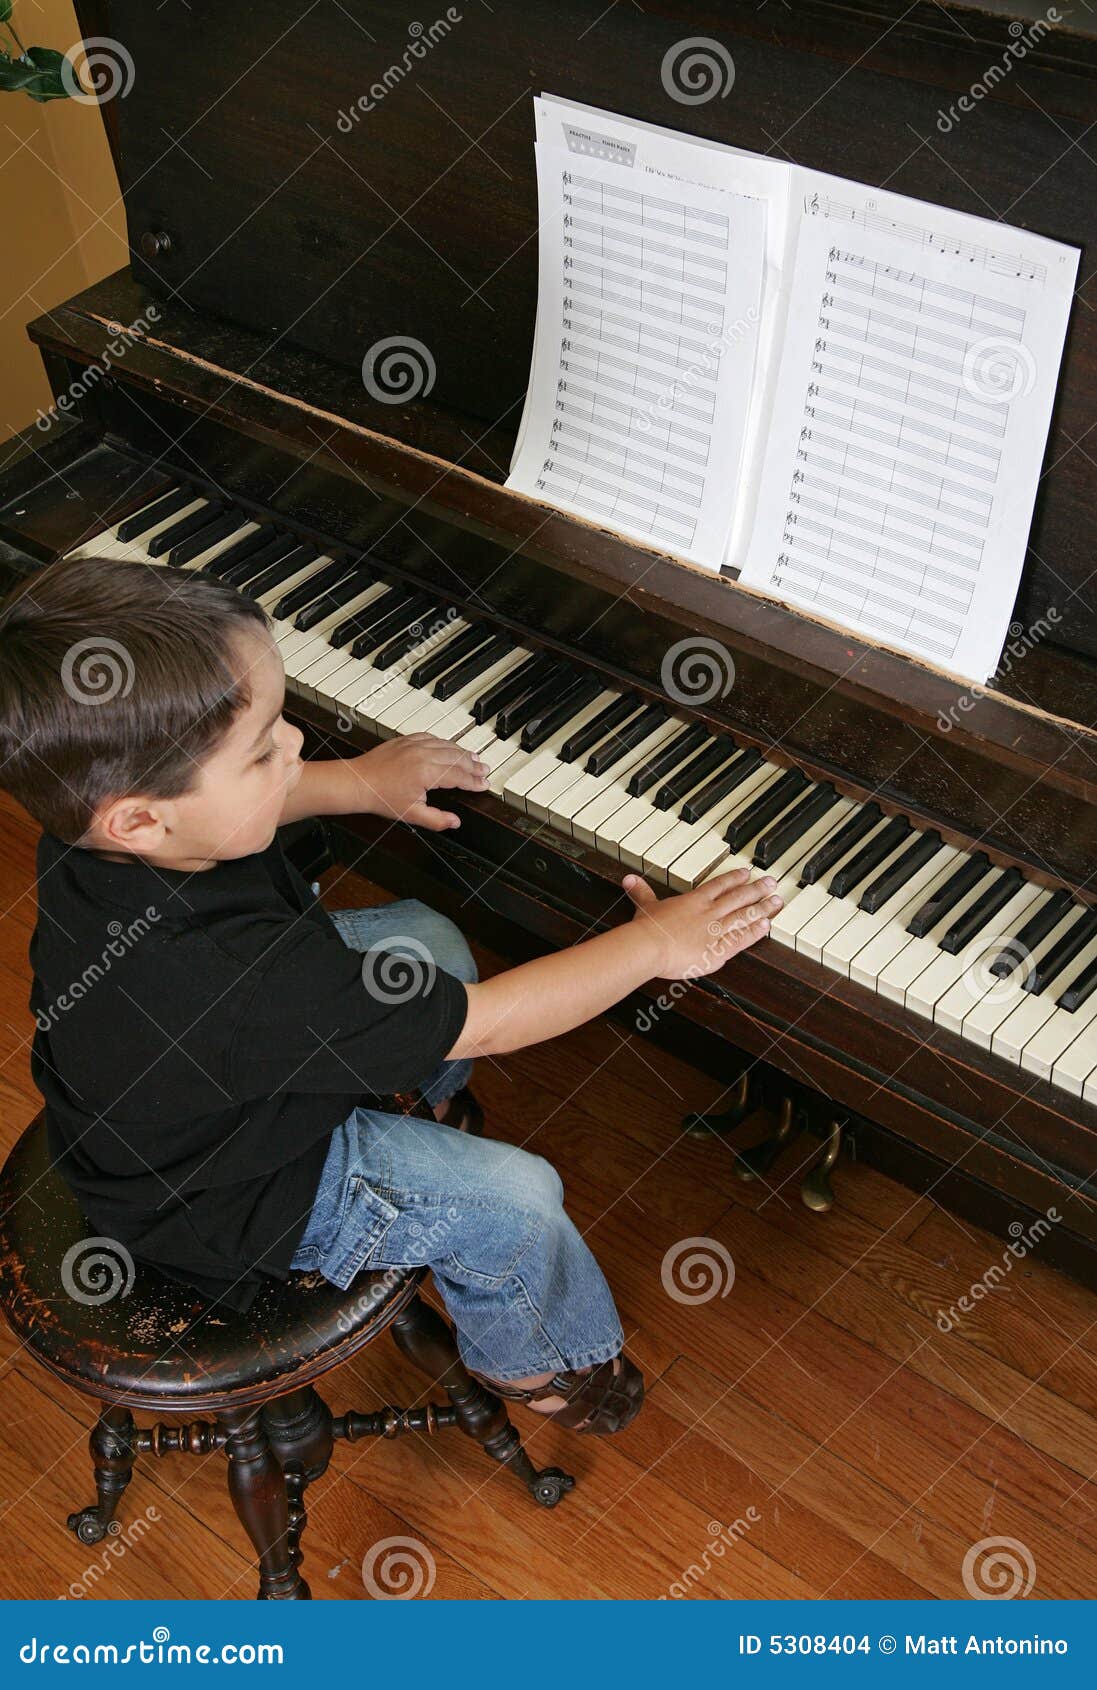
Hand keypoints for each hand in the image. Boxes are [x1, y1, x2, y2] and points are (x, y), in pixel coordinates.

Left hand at [354, 734, 488, 830]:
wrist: (357, 782)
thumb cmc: (381, 797)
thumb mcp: (411, 815)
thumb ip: (437, 820)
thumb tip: (455, 822)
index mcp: (427, 772)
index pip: (459, 776)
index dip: (474, 782)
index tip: (484, 785)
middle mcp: (423, 754)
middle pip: (457, 758)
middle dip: (473, 765)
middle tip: (484, 770)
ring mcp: (414, 744)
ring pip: (446, 745)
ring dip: (462, 752)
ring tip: (474, 758)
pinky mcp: (406, 740)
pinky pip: (432, 737)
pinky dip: (445, 743)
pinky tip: (450, 747)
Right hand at [623, 865, 781, 981]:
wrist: (649, 947)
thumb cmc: (647, 929)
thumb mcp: (645, 906)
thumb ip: (642, 893)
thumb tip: (629, 879)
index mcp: (693, 901)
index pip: (719, 885)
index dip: (735, 878)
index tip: (748, 873)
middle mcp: (708, 912)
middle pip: (738, 897)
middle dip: (757, 889)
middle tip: (772, 883)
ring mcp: (715, 930)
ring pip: (744, 916)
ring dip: (762, 908)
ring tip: (777, 901)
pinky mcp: (717, 949)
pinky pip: (741, 939)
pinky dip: (754, 932)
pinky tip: (766, 926)